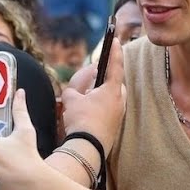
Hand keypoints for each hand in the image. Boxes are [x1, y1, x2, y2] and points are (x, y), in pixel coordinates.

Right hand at [61, 34, 125, 154]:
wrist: (87, 149)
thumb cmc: (81, 121)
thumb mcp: (70, 100)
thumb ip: (72, 90)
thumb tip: (72, 92)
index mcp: (112, 90)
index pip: (115, 65)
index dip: (115, 51)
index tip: (117, 40)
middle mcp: (119, 101)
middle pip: (112, 82)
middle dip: (102, 78)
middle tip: (91, 76)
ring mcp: (119, 114)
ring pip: (109, 97)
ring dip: (98, 94)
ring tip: (82, 97)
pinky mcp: (114, 125)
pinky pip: (107, 109)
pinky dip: (97, 106)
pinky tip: (85, 112)